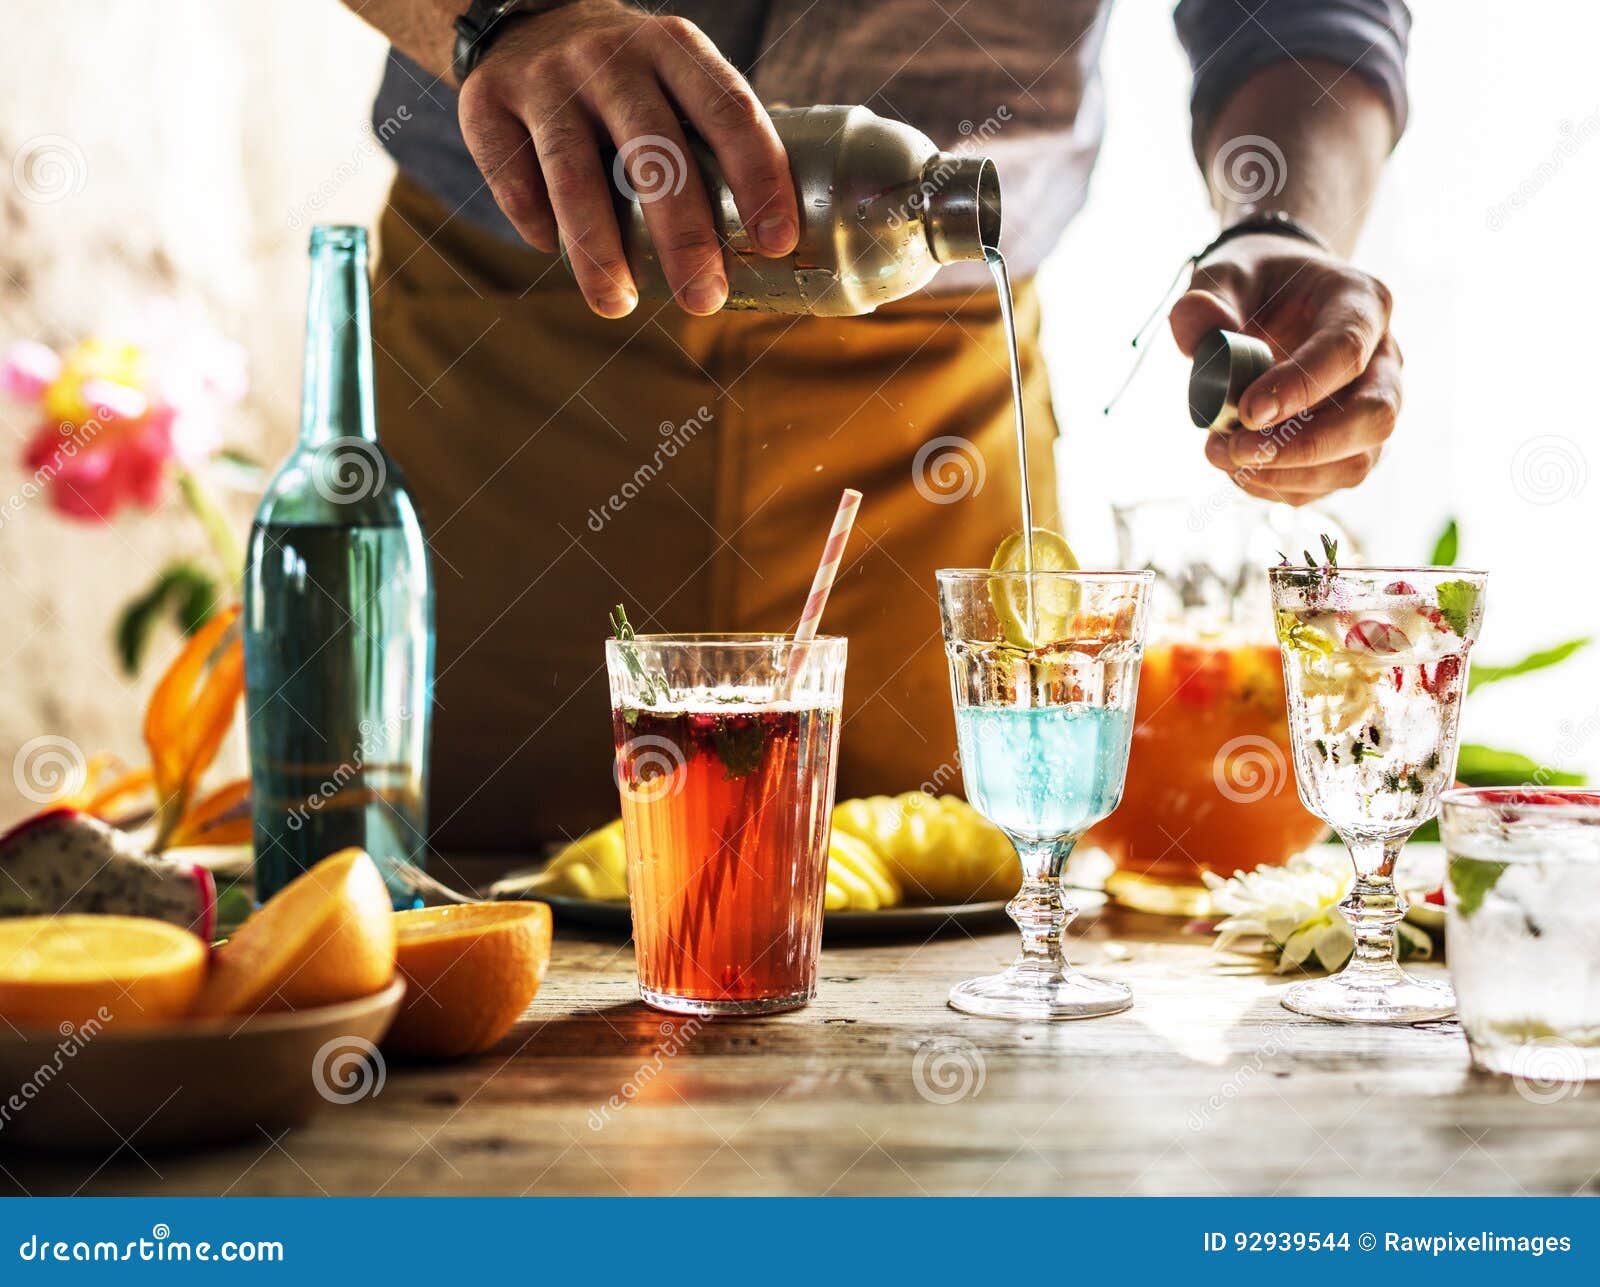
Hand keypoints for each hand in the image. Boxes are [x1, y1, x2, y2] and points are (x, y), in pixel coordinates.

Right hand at [456, 0, 798, 317]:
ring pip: (575, 176)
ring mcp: (546, 78)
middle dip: (683, 236)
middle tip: (703, 300)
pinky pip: (514, 180)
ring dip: (600, 252)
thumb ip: (710, 143)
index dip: (758, 177)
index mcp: (675, 48)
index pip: (728, 111)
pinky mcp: (487, 101)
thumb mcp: (676, 80)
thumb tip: (765, 254)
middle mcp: (611, 56)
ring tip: (616, 305)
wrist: (527, 17)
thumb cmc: (629, 79)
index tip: (776, 242)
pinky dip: (538, 225)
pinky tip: (555, 251)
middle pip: (654, 153)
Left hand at [1168, 232, 1401, 505]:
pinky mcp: (1353, 444)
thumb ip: (1208, 298)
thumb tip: (1196, 332)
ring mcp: (1373, 405)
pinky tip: (1238, 469)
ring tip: (1222, 455)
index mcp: (1362, 302)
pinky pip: (1329, 483)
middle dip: (1305, 445)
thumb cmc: (1256, 285)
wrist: (1275, 300)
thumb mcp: (1226, 274)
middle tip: (1236, 448)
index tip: (1246, 411)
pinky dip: (1280, 487)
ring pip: (1358, 462)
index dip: (1300, 386)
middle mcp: (1384, 359)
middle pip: (1374, 416)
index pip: (1347, 350)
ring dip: (1287, 474)